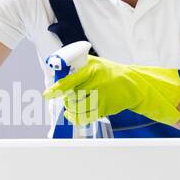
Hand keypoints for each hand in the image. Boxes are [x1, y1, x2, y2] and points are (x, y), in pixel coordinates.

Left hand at [43, 56, 179, 126]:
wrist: (132, 84)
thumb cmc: (108, 71)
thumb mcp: (93, 62)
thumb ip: (75, 64)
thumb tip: (54, 70)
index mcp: (91, 70)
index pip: (69, 81)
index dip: (56, 89)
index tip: (47, 94)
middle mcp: (96, 84)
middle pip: (71, 97)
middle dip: (65, 98)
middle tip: (65, 97)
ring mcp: (100, 97)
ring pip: (76, 108)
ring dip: (69, 108)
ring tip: (69, 104)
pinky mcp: (104, 109)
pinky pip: (84, 117)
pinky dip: (74, 117)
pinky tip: (70, 114)